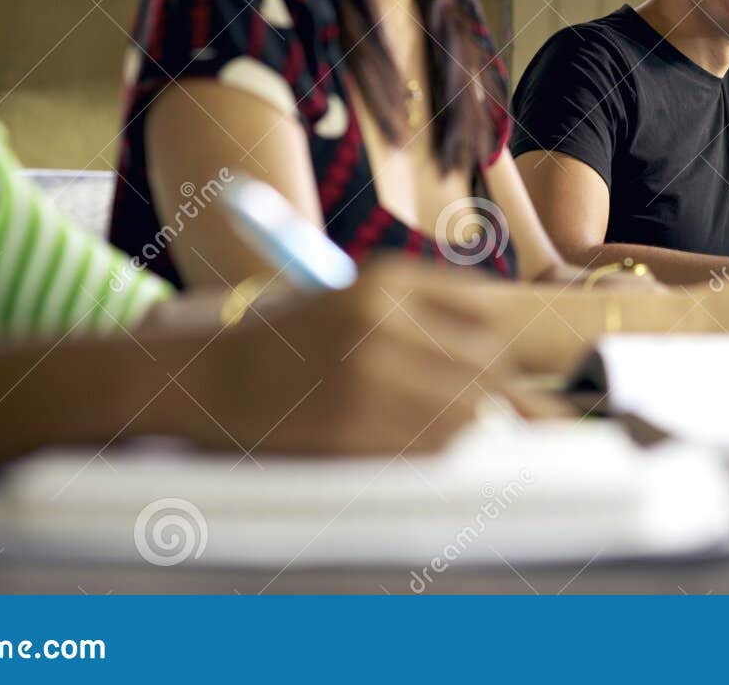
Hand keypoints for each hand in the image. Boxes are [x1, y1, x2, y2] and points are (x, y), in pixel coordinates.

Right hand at [175, 257, 549, 455]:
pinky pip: (434, 443)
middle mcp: (384, 318)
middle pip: (487, 360)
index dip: (502, 347)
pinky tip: (427, 447)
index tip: (511, 369)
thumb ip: (420, 320)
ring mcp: (371, 372)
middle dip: (506, 393)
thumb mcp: (352, 302)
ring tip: (468, 433)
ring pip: (471, 406)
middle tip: (524, 415)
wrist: (203, 378)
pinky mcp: (356, 424)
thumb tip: (498, 365)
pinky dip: (444, 450)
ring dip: (478, 426)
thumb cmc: (284, 344)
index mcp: (385, 278)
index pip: (484, 309)